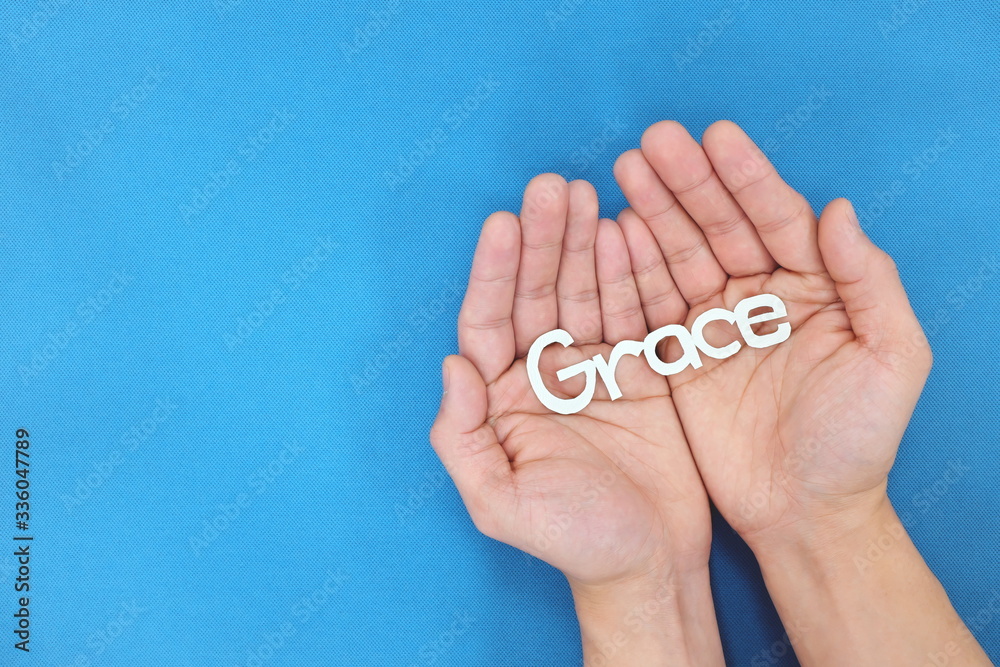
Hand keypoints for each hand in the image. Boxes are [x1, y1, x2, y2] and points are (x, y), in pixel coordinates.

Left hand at [430, 174, 722, 664]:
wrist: (651, 566)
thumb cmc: (573, 540)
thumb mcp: (500, 503)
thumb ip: (462, 437)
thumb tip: (451, 366)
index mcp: (502, 400)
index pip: (489, 321)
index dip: (494, 271)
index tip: (503, 222)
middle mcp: (543, 374)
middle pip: (536, 293)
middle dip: (542, 241)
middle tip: (553, 187)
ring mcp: (594, 368)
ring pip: (584, 292)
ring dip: (584, 243)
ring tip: (588, 193)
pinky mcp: (642, 369)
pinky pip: (634, 310)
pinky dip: (631, 272)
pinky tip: (627, 230)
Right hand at [613, 120, 931, 545]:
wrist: (804, 512)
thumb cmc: (857, 442)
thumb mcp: (889, 360)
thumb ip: (871, 284)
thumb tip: (838, 211)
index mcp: (815, 287)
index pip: (778, 218)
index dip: (747, 178)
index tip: (716, 137)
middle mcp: (760, 295)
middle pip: (720, 226)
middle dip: (688, 182)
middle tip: (653, 141)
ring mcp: (714, 322)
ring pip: (680, 254)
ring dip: (653, 211)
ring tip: (624, 169)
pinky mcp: (678, 354)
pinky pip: (651, 302)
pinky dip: (631, 268)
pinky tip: (613, 230)